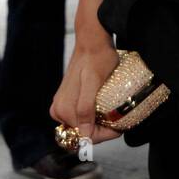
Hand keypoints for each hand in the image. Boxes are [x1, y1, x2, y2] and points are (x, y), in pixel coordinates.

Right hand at [50, 34, 122, 148]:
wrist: (92, 41)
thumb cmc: (97, 58)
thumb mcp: (94, 82)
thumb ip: (85, 108)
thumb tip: (82, 134)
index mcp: (64, 110)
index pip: (84, 137)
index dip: (104, 135)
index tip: (120, 127)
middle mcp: (58, 110)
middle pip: (82, 134)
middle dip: (101, 131)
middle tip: (120, 123)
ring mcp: (61, 105)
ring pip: (81, 127)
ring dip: (97, 125)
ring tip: (114, 117)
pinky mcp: (66, 100)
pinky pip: (79, 117)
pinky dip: (92, 118)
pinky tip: (104, 111)